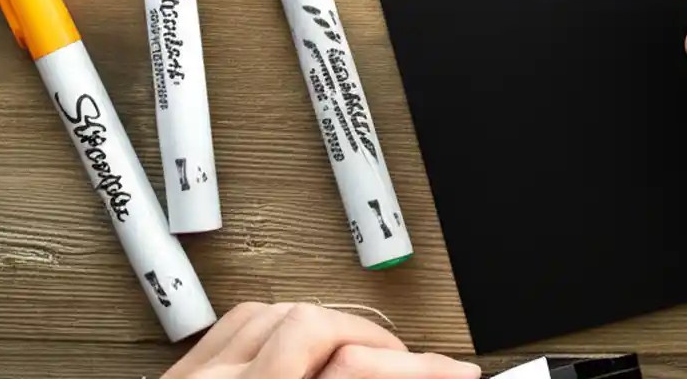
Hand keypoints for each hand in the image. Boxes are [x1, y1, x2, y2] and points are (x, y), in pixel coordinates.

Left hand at [162, 302, 481, 378]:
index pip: (350, 370)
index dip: (415, 369)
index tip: (451, 373)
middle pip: (314, 327)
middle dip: (377, 342)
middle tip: (412, 366)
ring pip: (275, 314)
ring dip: (328, 326)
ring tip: (360, 353)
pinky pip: (235, 325)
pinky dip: (278, 325)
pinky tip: (298, 348)